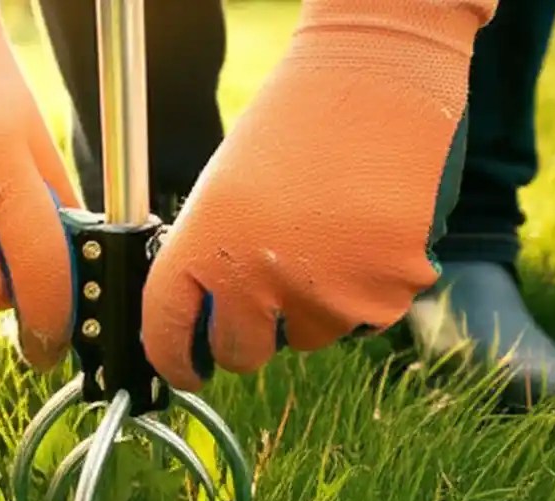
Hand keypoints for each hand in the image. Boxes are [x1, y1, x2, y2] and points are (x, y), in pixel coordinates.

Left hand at [141, 0, 495, 389]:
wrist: (375, 78)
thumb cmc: (295, 126)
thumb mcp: (224, 193)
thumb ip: (212, 261)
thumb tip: (210, 320)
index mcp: (203, 248)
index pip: (169, 333)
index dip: (175, 360)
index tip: (187, 369)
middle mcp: (256, 283)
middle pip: (242, 354)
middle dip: (249, 337)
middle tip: (267, 298)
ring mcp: (324, 294)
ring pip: (309, 338)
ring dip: (313, 306)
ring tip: (327, 237)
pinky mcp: (385, 294)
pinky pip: (365, 319)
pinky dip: (364, 291)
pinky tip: (364, 236)